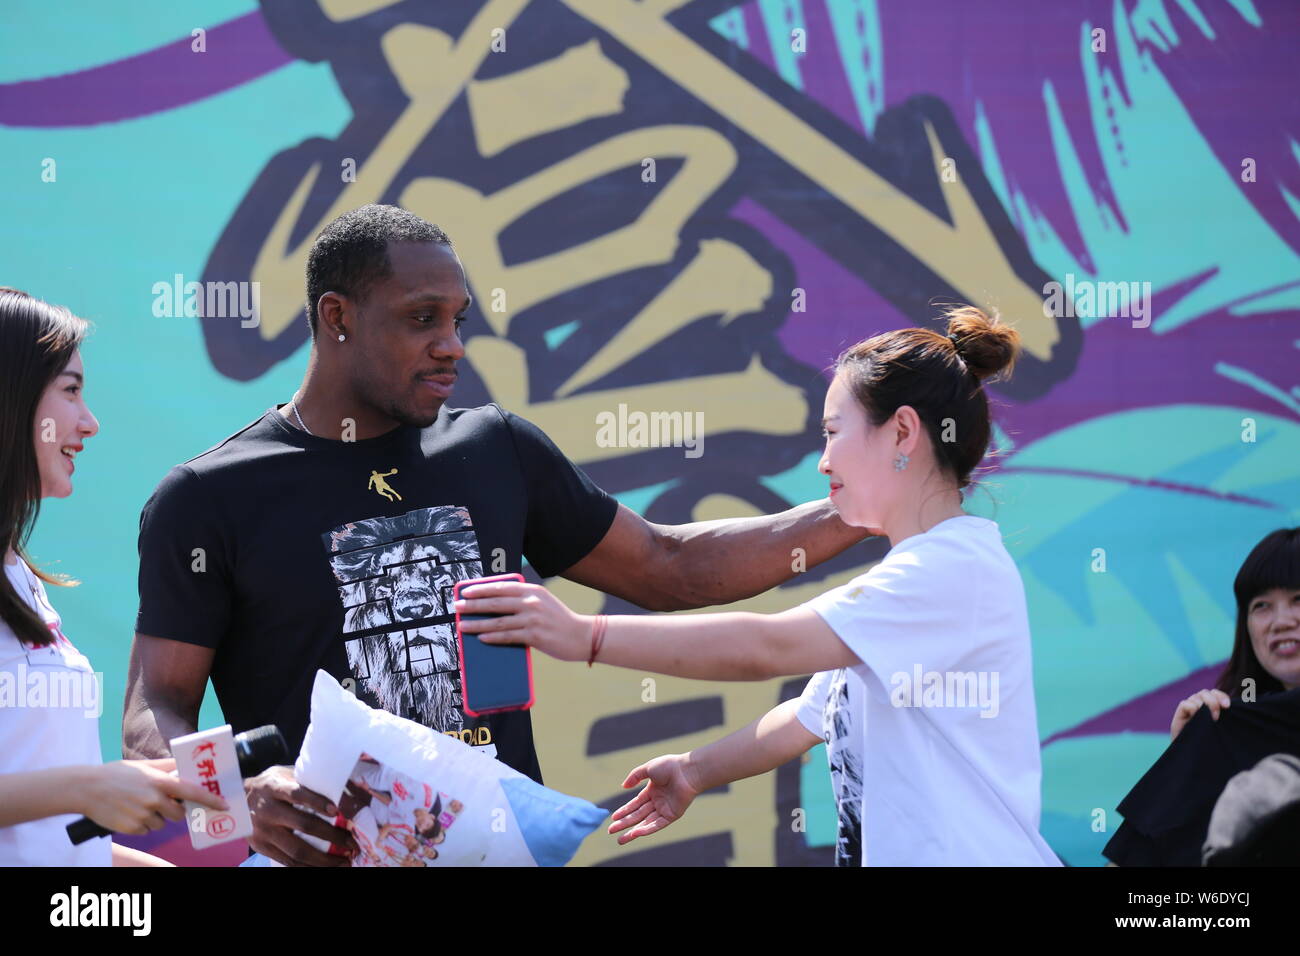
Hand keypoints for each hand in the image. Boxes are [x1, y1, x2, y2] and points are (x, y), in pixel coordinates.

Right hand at [81, 758, 229, 834]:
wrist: (85, 788)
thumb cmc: (116, 774)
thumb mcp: (143, 766)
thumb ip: (166, 767)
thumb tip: (184, 766)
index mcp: (159, 782)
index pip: (192, 792)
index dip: (211, 799)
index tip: (225, 805)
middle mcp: (154, 799)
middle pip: (178, 814)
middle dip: (173, 810)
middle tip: (159, 802)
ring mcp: (142, 815)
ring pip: (161, 824)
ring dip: (155, 818)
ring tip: (137, 805)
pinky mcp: (131, 828)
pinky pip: (145, 831)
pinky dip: (141, 825)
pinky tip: (128, 813)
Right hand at [244, 765, 357, 865]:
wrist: (237, 800)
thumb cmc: (270, 784)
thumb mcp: (283, 774)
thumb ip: (304, 780)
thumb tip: (340, 786)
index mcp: (274, 788)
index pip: (298, 794)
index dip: (317, 802)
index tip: (337, 811)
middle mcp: (268, 810)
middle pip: (303, 825)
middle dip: (331, 836)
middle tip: (351, 843)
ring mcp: (263, 832)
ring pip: (297, 850)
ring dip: (323, 859)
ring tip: (344, 861)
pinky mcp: (261, 847)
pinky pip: (287, 861)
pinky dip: (307, 866)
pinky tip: (324, 867)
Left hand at [456, 581, 590, 661]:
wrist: (582, 636)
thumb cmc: (558, 621)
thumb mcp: (543, 603)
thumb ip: (523, 601)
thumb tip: (493, 606)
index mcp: (533, 591)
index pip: (502, 587)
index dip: (481, 589)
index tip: (465, 592)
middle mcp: (532, 602)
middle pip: (496, 603)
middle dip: (474, 605)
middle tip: (457, 608)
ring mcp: (534, 619)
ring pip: (499, 621)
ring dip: (477, 624)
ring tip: (462, 626)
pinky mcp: (535, 636)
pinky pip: (508, 636)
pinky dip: (493, 637)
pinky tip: (481, 638)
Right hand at [608, 754, 700, 844]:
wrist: (687, 771)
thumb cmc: (669, 766)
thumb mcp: (648, 768)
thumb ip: (635, 776)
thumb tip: (623, 786)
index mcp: (652, 791)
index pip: (635, 804)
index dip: (624, 811)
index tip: (613, 817)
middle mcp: (657, 801)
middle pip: (637, 815)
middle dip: (624, 823)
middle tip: (611, 831)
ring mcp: (664, 809)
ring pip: (645, 822)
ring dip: (633, 831)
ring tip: (620, 839)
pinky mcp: (672, 815)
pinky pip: (657, 824)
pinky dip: (646, 829)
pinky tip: (635, 833)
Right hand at [1171, 688, 1231, 740]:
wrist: (1194, 755)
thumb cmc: (1210, 743)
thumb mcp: (1220, 729)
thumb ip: (1223, 717)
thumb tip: (1230, 707)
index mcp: (1211, 707)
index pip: (1216, 694)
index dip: (1221, 696)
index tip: (1227, 706)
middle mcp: (1200, 705)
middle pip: (1206, 693)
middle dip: (1213, 702)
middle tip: (1216, 717)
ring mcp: (1189, 709)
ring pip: (1196, 697)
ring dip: (1203, 706)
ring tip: (1207, 720)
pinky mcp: (1180, 714)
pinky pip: (1186, 704)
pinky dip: (1192, 708)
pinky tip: (1195, 718)